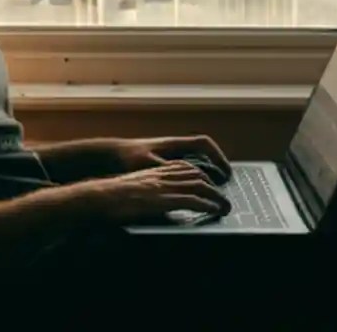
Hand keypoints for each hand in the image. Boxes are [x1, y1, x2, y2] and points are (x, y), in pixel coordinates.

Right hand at [82, 160, 230, 221]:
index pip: (186, 168)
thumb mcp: (134, 190)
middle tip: (224, 197)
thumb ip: (150, 195)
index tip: (211, 184)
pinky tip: (215, 210)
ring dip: (216, 196)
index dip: (202, 176)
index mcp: (156, 171)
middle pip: (197, 174)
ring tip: (226, 206)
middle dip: (213, 185)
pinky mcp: (164, 199)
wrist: (99, 197)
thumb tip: (158, 208)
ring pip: (199, 186)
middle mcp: (163, 175)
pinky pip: (192, 199)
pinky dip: (207, 204)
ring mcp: (164, 186)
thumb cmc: (111, 197)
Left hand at [115, 135, 231, 181]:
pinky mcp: (162, 165)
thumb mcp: (147, 163)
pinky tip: (194, 192)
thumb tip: (185, 175)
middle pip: (204, 153)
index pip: (204, 144)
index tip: (225, 171)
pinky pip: (185, 169)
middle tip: (226, 182)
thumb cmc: (128, 156)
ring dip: (207, 173)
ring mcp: (169, 156)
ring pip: (195, 161)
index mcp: (174, 145)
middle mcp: (174, 148)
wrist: (110, 154)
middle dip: (217, 166)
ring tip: (215, 189)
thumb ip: (166, 169)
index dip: (218, 155)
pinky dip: (194, 178)